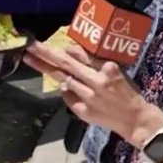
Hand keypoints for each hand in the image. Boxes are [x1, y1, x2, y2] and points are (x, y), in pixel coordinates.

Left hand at [23, 42, 161, 144]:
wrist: (134, 120)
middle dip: (45, 55)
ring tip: (31, 59)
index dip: (59, 49)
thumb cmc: (126, 92)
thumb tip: (69, 50)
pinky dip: (65, 90)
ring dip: (47, 70)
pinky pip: (67, 97)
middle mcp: (97, 82)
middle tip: (28, 47)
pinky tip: (65, 86)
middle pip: (66, 66)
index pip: (78, 56)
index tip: (41, 43)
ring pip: (64, 81)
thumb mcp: (115, 70)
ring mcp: (88, 99)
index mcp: (108, 69)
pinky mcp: (83, 112)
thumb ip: (93, 61)